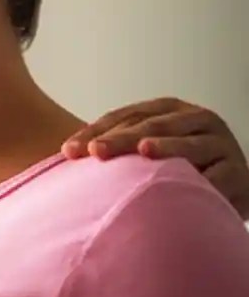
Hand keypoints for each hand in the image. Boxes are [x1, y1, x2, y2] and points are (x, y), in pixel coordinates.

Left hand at [62, 97, 247, 217]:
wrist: (234, 187)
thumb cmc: (182, 167)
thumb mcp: (153, 149)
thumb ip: (119, 146)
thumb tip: (65, 156)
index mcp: (170, 109)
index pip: (127, 115)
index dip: (97, 130)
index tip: (69, 151)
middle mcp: (197, 119)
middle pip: (153, 126)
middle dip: (122, 139)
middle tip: (95, 152)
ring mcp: (220, 143)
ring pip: (189, 144)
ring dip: (167, 148)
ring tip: (145, 151)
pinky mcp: (238, 171)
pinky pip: (217, 176)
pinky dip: (199, 180)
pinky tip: (180, 187)